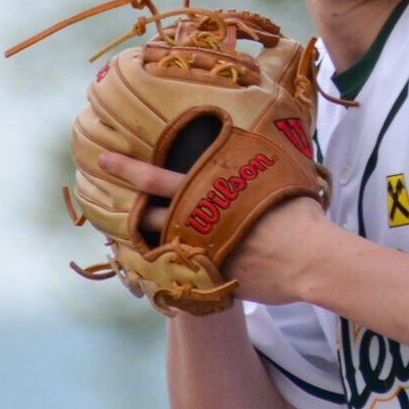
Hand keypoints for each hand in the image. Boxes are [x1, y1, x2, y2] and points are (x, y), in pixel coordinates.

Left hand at [97, 151, 329, 305]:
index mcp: (213, 193)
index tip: (105, 161)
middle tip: (98, 192)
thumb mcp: (285, 177)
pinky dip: (166, 271)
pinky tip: (151, 271)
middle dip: (121, 201)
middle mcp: (199, 221)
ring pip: (159, 244)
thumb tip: (281, 130)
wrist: (309, 259)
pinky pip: (180, 274)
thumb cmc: (302, 216)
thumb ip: (268, 163)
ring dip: (139, 238)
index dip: (131, 170)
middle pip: (148, 210)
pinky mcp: (211, 278)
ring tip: (117, 232)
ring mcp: (201, 252)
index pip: (160, 179)